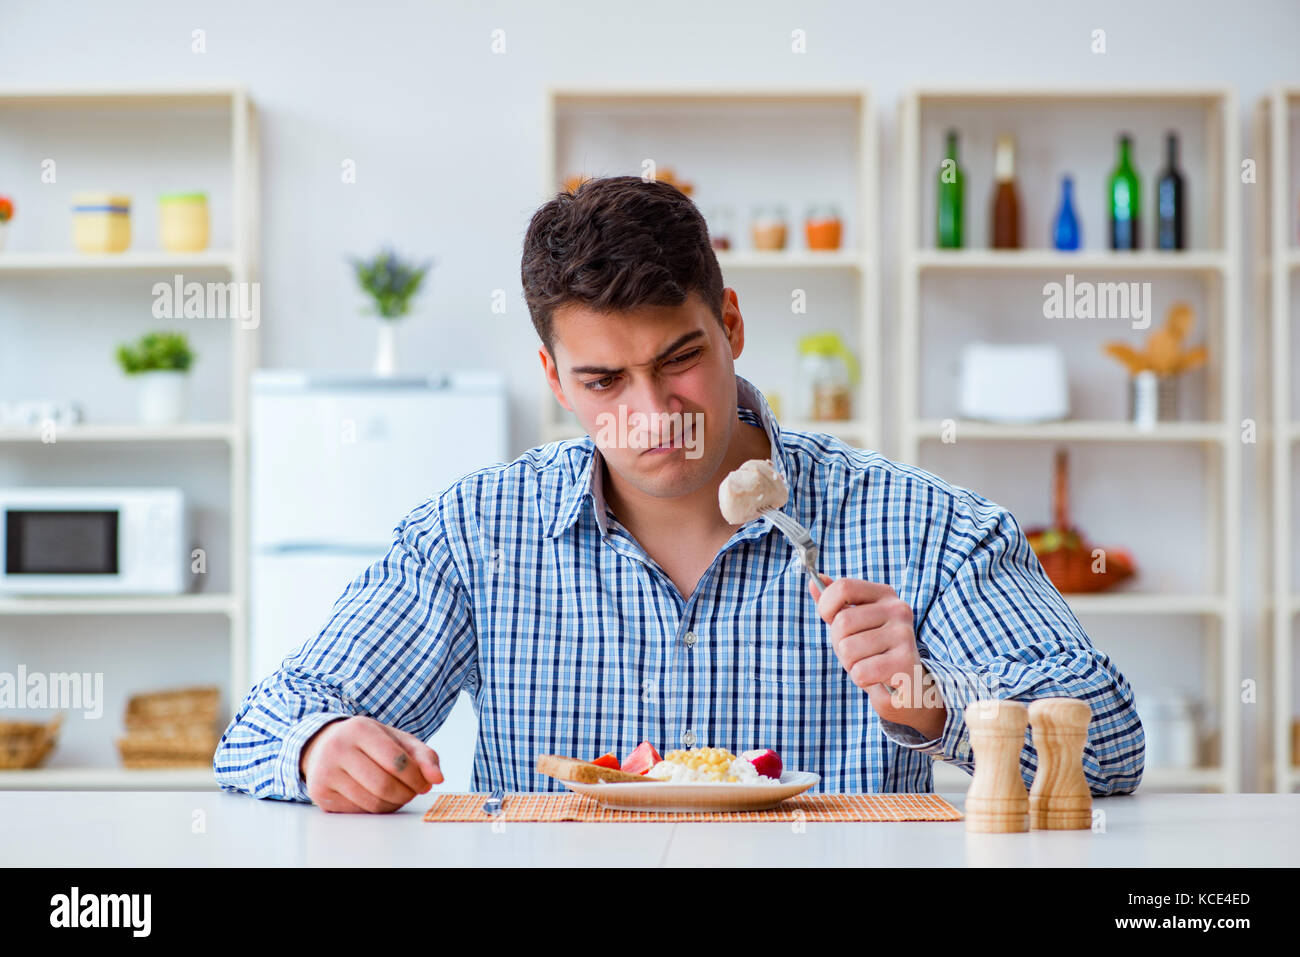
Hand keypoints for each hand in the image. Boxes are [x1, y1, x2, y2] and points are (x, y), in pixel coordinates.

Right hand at [299, 715, 443, 812]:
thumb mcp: (396, 740)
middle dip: (406, 794)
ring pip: (372, 803)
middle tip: (413, 792)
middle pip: (384, 785)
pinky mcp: (319, 793)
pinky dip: (376, 809)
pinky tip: (378, 798)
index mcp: (359, 729)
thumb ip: (423, 756)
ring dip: (393, 804)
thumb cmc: (367, 742)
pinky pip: (358, 812)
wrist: (324, 745)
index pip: (397, 761)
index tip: (424, 783)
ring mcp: (325, 772)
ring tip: (398, 794)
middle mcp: (338, 748)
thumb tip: (437, 778)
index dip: (416, 777)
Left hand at [808, 572, 945, 739]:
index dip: (826, 607)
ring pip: (848, 649)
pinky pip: (861, 671)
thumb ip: (835, 603)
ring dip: (851, 664)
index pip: (843, 587)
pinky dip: (862, 679)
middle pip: (842, 621)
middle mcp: (898, 610)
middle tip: (857, 653)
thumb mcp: (853, 625)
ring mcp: (904, 635)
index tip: (831, 621)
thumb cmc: (875, 653)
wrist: (910, 686)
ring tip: (869, 665)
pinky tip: (878, 677)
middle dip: (839, 644)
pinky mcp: (906, 662)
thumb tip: (813, 580)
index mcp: (885, 595)